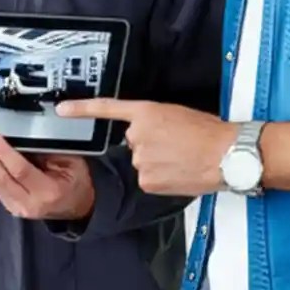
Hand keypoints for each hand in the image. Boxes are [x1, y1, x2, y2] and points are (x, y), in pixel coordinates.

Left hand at [0, 133, 94, 220]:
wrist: (76, 207)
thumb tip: (21, 136)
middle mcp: (29, 203)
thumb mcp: (72, 162)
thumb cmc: (76, 183)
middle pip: (0, 177)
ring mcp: (17, 206)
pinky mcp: (9, 203)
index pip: (20, 171)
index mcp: (48, 192)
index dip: (4, 153)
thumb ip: (48, 151)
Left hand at [57, 99, 237, 196]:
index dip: (81, 109)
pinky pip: (149, 180)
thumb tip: (146, 133)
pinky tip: (180, 171)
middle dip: (150, 145)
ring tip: (182, 157)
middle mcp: (138, 134)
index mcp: (146, 112)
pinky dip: (162, 178)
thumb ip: (153, 122)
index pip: (106, 108)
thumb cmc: (209, 133)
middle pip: (134, 142)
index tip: (62, 109)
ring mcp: (142, 159)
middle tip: (175, 144)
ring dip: (157, 162)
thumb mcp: (176, 114)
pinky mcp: (148, 180)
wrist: (227, 154)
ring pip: (142, 162)